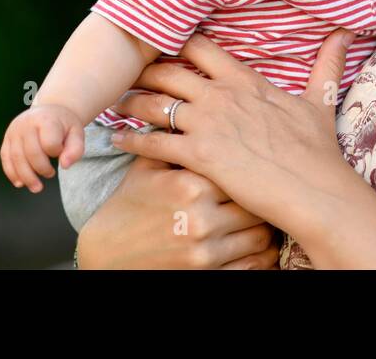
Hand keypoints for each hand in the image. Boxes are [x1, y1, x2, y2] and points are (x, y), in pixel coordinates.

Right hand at [0, 102, 84, 192]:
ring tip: (37, 187)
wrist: (48, 112)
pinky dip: (12, 173)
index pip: (49, 143)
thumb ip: (75, 149)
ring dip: (26, 177)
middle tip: (51, 174)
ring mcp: (14, 131)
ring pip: (16, 158)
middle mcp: (27, 123)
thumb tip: (65, 166)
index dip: (57, 152)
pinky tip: (20, 183)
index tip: (60, 151)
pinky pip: (6, 158)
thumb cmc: (63, 125)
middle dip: (41, 169)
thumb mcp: (76, 133)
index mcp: (46, 119)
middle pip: (31, 153)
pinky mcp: (7, 138)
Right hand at [76, 155, 278, 268]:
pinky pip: (253, 264)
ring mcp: (206, 249)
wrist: (106, 252)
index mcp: (189, 183)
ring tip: (267, 215)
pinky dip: (264, 255)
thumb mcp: (147, 166)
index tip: (257, 163)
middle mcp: (201, 216)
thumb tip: (198, 102)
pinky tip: (265, 244)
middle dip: (262, 196)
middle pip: (255, 201)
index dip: (251, 166)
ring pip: (261, 234)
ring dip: (267, 226)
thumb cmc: (129, 204)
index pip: (240, 168)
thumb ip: (175, 136)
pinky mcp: (207, 273)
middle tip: (268, 188)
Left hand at [107, 28, 356, 234]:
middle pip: (168, 71)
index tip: (160, 48)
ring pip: (154, 104)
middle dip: (144, 71)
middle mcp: (220, 95)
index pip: (200, 48)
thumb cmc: (317, 151)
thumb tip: (344, 33)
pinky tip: (118, 141)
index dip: (177, 45)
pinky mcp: (198, 155)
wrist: (314, 190)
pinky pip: (153, 143)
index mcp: (244, 80)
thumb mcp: (319, 102)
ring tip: (116, 104)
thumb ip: (326, 65)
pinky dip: (131, 140)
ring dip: (131, 103)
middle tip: (126, 74)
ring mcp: (207, 124)